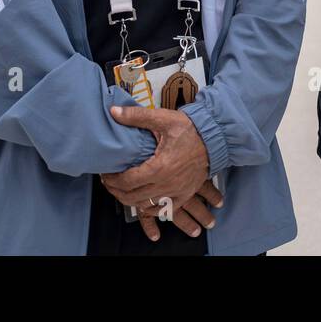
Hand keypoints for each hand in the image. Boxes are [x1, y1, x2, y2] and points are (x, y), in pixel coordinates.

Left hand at [100, 106, 212, 240]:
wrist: (215, 138)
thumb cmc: (190, 128)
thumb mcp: (163, 118)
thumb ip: (136, 116)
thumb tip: (113, 111)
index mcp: (160, 167)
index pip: (127, 181)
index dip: (112, 180)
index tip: (105, 174)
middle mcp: (167, 184)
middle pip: (132, 197)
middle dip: (116, 191)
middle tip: (108, 182)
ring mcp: (177, 192)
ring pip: (145, 205)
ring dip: (130, 199)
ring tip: (121, 189)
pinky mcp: (184, 195)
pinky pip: (163, 210)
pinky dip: (149, 207)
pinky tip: (142, 199)